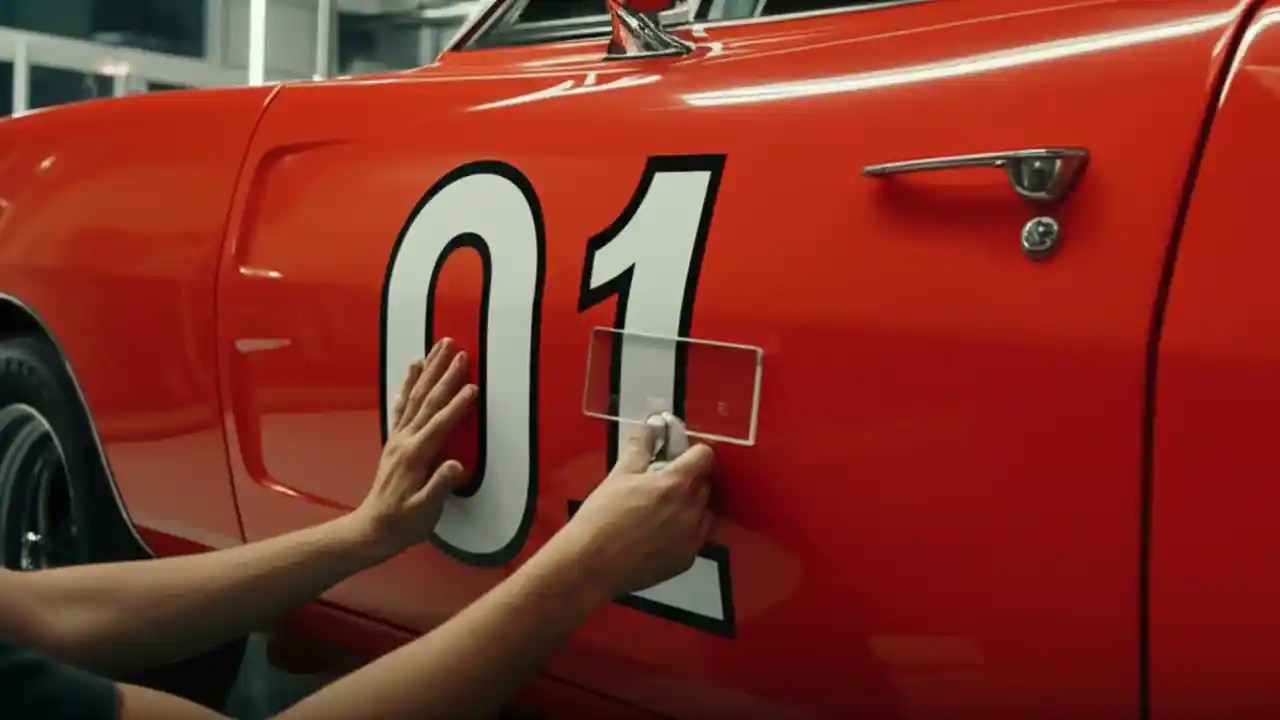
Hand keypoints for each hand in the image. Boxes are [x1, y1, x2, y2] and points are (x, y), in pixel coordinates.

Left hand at [351, 338, 476, 557]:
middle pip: (427, 400)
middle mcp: (405, 441)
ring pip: (415, 396)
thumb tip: (456, 465)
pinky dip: (408, 384)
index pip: (440, 423)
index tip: (474, 386)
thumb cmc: (404, 523)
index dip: (458, 405)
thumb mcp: (425, 511)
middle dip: (445, 374)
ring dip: (429, 370)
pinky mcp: (395, 440)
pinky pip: (403, 405)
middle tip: (459, 350)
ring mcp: (398, 438)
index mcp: (416, 455)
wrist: (373, 529)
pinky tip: (412, 369)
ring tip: (438, 347)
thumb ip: (440, 486)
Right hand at [550, 423, 714, 598]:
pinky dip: (684, 533)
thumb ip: (642, 446)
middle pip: (705, 484)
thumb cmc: (602, 515)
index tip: (677, 457)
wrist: (591, 564)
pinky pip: (695, 538)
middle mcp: (693, 511)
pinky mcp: (687, 560)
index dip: (692, 453)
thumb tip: (654, 425)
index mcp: (677, 484)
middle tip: (661, 485)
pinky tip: (658, 536)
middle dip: (689, 480)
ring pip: (703, 512)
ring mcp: (693, 539)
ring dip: (690, 507)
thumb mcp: (619, 474)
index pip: (705, 456)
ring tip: (660, 513)